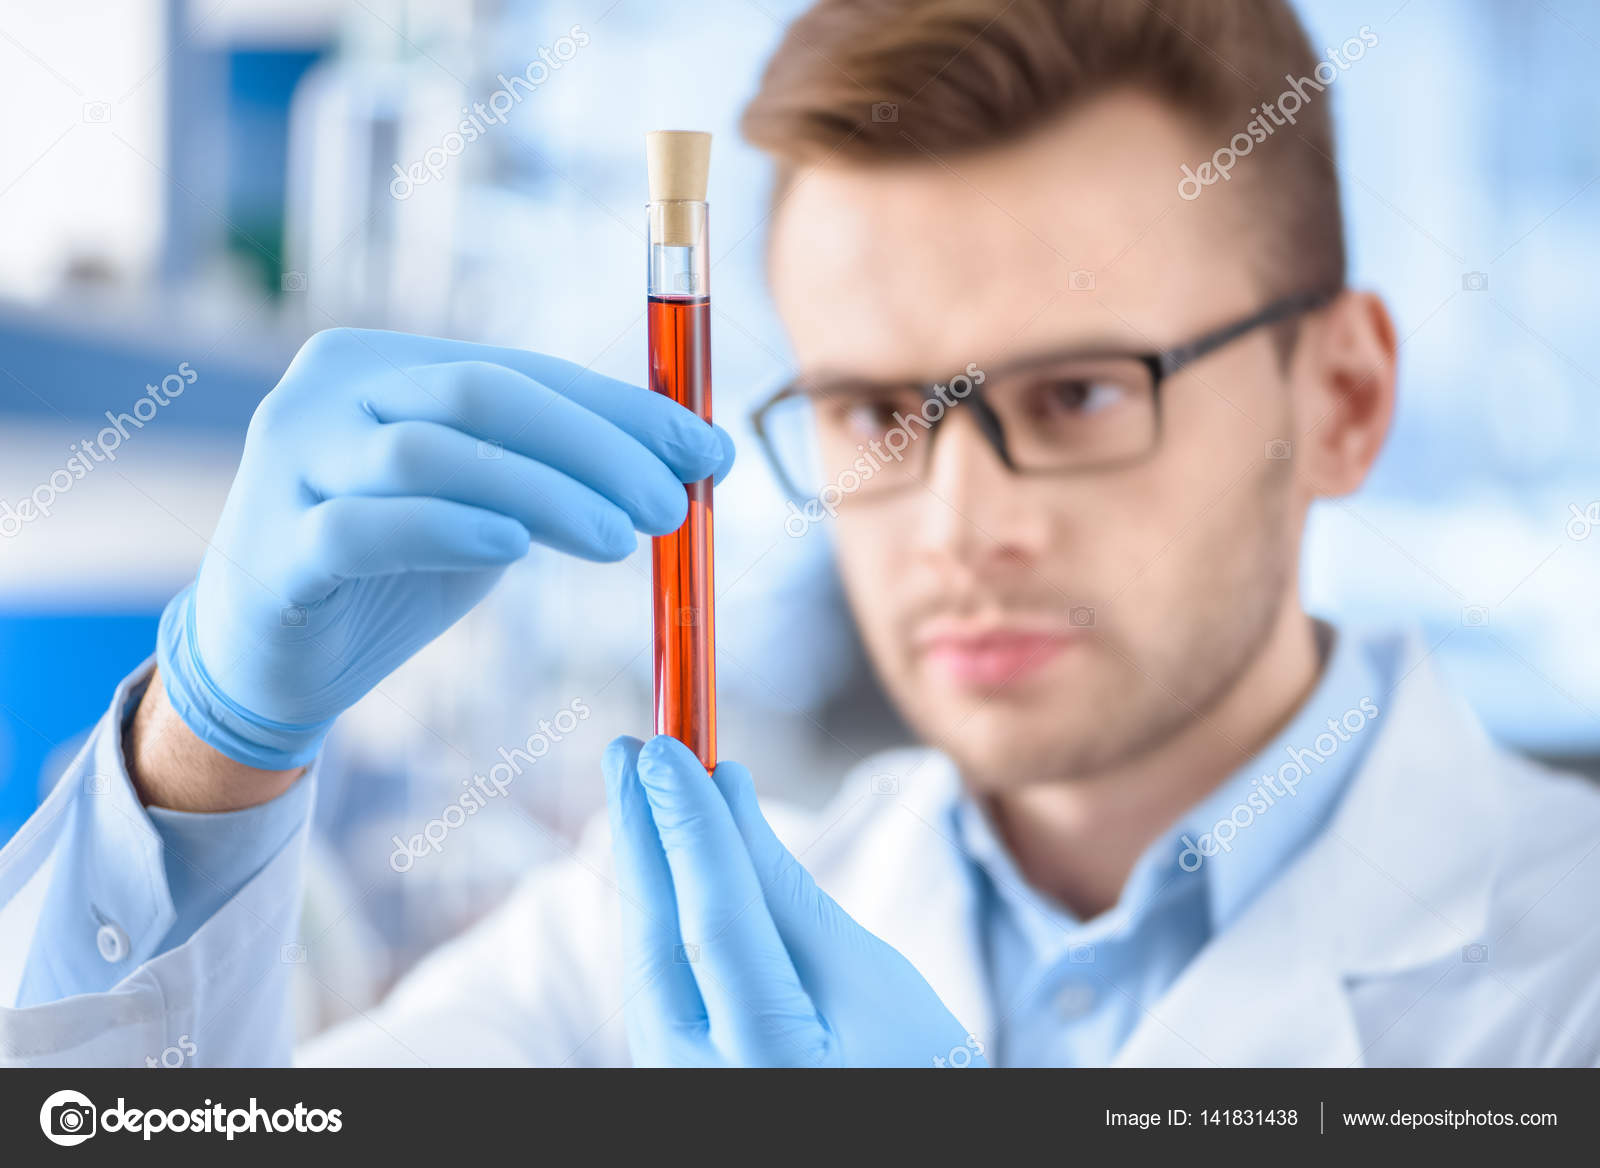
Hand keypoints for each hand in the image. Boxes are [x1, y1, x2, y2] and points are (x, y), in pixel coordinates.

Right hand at [158, 328, 733, 770]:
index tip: (708, 454)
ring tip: (621, 538)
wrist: (268, 659)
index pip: (521, 371)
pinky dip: (448, 528)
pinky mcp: (271, 546)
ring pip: (428, 454)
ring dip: (542, 491)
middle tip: (671, 505)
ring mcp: (287, 462)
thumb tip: (694, 461)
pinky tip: (513, 547)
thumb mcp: (485, 507)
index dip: (622, 410)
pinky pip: (363, 525)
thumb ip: (559, 474)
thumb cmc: (390, 569)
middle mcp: (328, 392)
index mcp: (383, 365)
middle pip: (479, 395)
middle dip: (593, 446)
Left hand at [603, 735, 986, 1067]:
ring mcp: (676, 1083)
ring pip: (647, 954)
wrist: (893, 1142)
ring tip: (639, 785)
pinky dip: (660, 909)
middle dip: (642, 832)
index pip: (716, 922)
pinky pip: (657, 976)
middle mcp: (702, 1081)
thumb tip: (725, 792)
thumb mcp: (870, 977)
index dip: (690, 825)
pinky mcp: (672, 1070)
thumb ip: (786, 892)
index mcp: (773, 1062)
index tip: (665, 750)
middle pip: (658, 935)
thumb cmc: (912, 1069)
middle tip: (628, 749)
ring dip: (645, 863)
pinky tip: (661, 857)